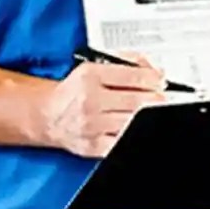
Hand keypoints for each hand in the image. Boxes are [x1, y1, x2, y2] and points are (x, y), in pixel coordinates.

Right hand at [39, 53, 165, 158]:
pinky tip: (135, 125)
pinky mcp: (94, 146)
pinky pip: (124, 142)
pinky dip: (134, 133)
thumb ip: (125, 61)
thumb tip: (153, 68)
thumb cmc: (73, 91)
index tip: (161, 80)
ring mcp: (93, 125)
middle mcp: (90, 100)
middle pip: (138, 100)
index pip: (133, 76)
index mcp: (90, 76)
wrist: (48, 115)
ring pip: (134, 121)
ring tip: (149, 110)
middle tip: (161, 96)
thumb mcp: (92, 66)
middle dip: (156, 98)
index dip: (154, 78)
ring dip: (147, 115)